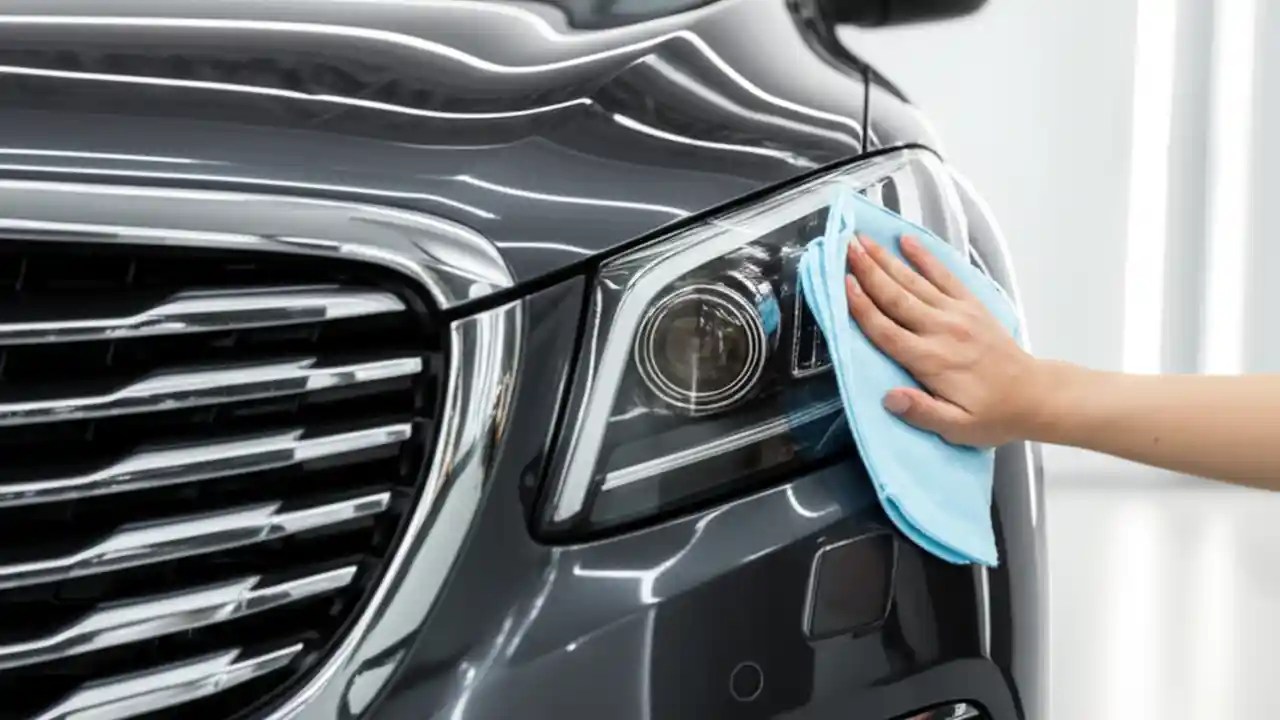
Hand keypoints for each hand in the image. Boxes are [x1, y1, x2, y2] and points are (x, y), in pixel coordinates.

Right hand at [844, 233, 1045, 446]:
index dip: (862, 306)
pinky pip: (944, 276)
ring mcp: (957, 314)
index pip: (886, 330)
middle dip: (869, 271)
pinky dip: (925, 258)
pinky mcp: (971, 305)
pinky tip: (907, 242)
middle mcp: (941, 330)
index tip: (843, 282)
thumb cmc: (991, 416)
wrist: (1034, 396)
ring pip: (914, 282)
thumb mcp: (957, 428)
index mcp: (930, 360)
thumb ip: (922, 412)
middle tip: (845, 246)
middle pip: (896, 297)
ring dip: (887, 260)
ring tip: (863, 241)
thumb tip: (889, 398)